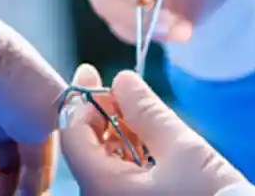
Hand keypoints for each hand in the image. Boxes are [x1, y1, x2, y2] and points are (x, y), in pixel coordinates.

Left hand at [0, 28, 66, 195]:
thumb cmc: (13, 79)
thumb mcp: (46, 121)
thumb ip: (44, 156)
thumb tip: (36, 189)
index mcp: (50, 113)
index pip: (46, 162)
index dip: (39, 188)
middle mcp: (25, 117)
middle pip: (24, 168)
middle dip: (18, 193)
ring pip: (1, 169)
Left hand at [60, 65, 248, 195]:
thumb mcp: (181, 148)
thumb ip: (147, 112)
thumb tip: (122, 80)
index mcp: (102, 188)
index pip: (73, 134)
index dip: (80, 98)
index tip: (89, 71)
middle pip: (85, 148)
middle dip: (100, 113)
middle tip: (122, 89)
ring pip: (100, 163)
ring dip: (115, 132)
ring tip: (138, 110)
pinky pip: (116, 179)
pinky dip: (125, 154)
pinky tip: (145, 138)